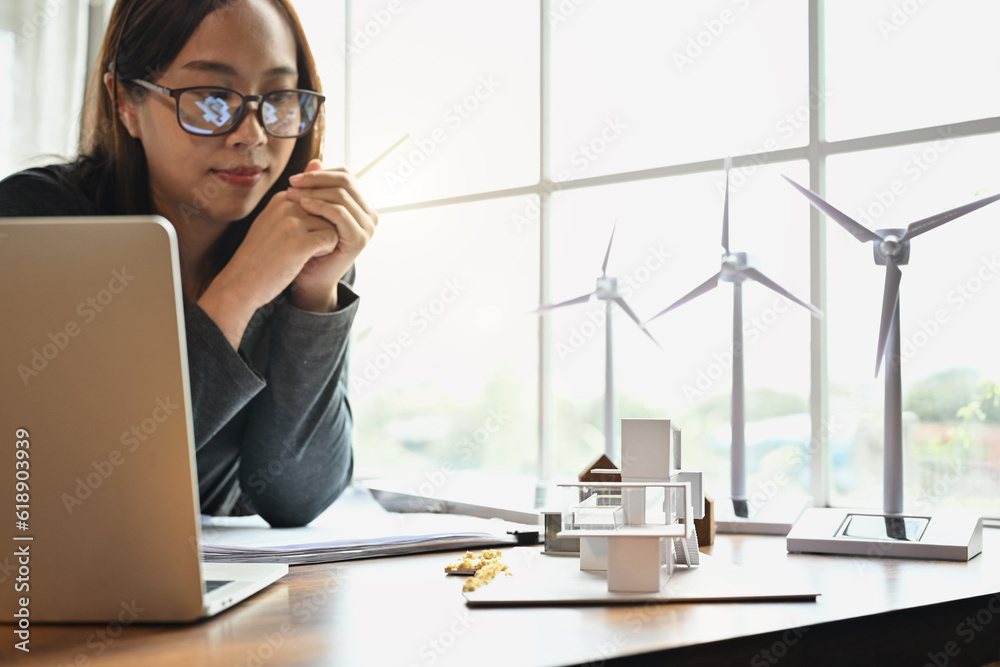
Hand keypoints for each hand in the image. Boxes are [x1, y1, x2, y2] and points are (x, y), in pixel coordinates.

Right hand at [197, 181, 344, 347]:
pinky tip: (307, 259)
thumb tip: (322, 205)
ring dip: (325, 240)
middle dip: (322, 229)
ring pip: (332, 224)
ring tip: (303, 253)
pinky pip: (332, 238)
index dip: (315, 221)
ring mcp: (292, 223)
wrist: (241, 283)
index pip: (317, 202)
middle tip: (303, 247)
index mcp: (281, 199)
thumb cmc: (259, 257)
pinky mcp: (300, 241)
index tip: (296, 237)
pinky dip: (326, 250)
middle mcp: (286, 206)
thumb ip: (293, 212)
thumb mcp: (271, 224)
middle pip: (326, 211)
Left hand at [285, 159, 378, 311]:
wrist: (309, 278)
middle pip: (345, 182)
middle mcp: (369, 215)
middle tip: (292, 183)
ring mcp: (367, 227)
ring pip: (342, 195)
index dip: (320, 173)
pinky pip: (339, 213)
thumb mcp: (312, 210)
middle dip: (316, 179)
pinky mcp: (359, 239)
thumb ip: (316, 187)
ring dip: (314, 191)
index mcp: (361, 205)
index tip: (295, 178)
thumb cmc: (309, 244)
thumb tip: (314, 160)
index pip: (345, 176)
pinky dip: (320, 205)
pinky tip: (303, 205)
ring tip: (292, 194)